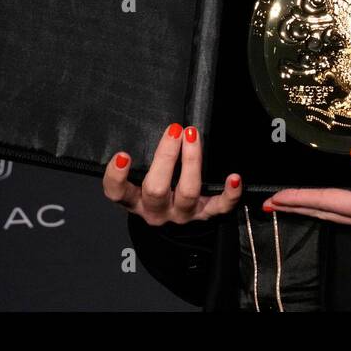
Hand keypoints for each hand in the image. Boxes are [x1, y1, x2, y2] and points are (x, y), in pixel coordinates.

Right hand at [103, 122, 242, 226]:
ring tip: (193, 136)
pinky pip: (220, 207)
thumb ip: (142, 158)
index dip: (117, 176)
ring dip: (192, 162)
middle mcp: (156, 210)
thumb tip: (157, 125)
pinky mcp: (205, 215)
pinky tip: (233, 177)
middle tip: (173, 131)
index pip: (118, 192)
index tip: (124, 155)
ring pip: (187, 193)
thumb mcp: (141, 178)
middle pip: (156, 189)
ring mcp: (182, 214)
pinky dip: (229, 193)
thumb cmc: (157, 191)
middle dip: (166, 157)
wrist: (176, 226)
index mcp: (135, 200)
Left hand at [265, 143, 350, 255]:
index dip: (298, 197)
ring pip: (335, 214)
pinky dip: (333, 209)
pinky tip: (334, 207)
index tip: (274, 197)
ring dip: (312, 208)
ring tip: (293, 204)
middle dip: (296, 206)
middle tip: (271, 205)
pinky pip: (350, 215)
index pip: (324, 201)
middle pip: (323, 211)